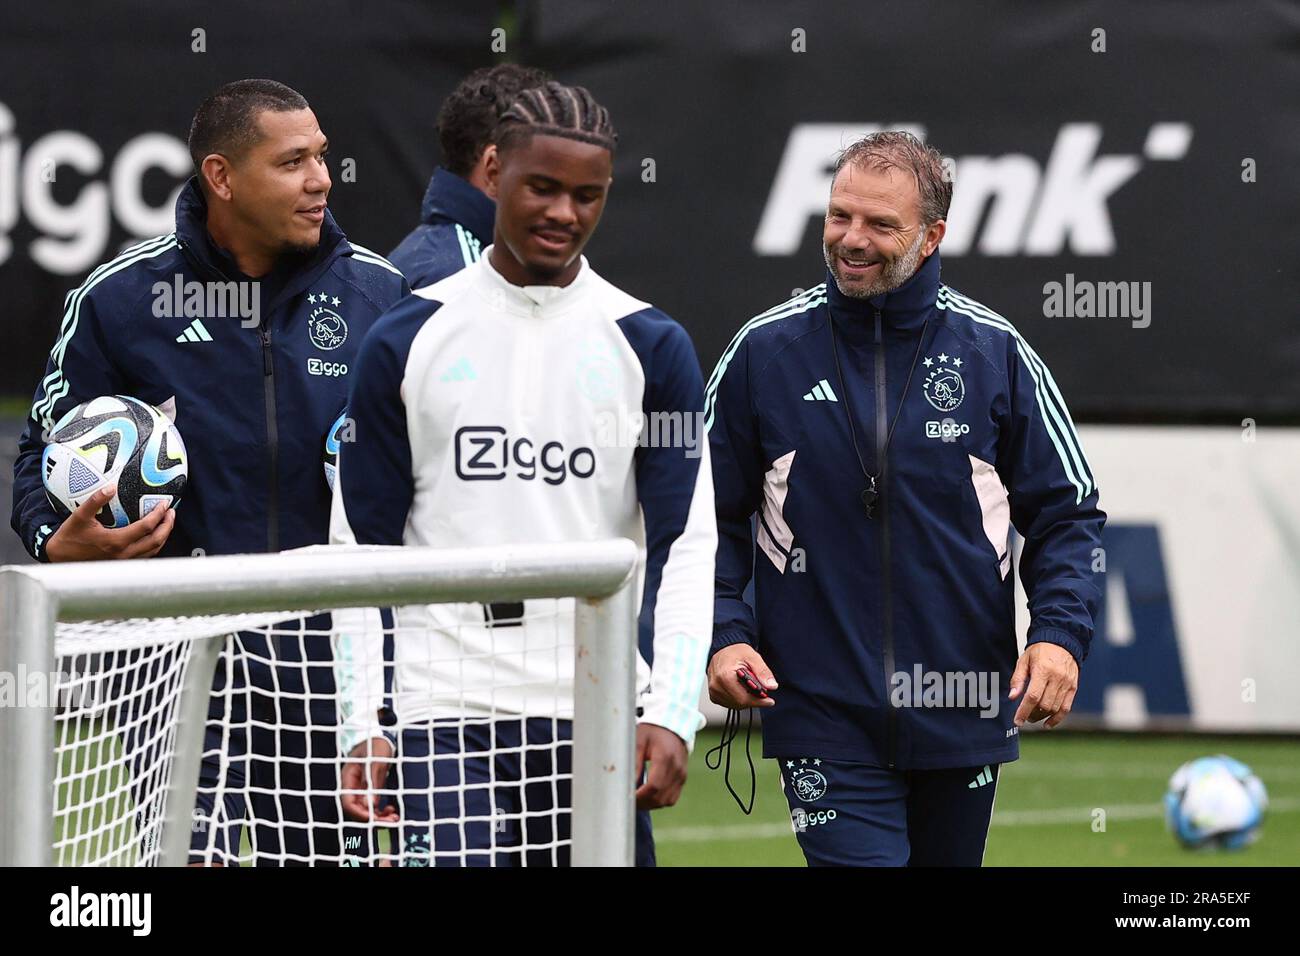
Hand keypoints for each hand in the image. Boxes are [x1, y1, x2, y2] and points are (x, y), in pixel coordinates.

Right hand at [44, 485, 174, 561]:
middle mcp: (123, 554)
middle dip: (168, 526)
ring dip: (163, 536)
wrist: (59, 559)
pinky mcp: (122, 565)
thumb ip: (95, 501)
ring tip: (167, 522)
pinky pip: (145, 556)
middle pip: (156, 541)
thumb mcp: (79, 517)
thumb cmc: (69, 538)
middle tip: (171, 512)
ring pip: (153, 550)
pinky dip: (154, 545)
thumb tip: (111, 486)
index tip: (164, 504)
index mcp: (115, 542)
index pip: (146, 528)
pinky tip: (153, 535)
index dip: (158, 515)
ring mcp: (124, 562)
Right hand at [340, 736, 397, 821]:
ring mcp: (360, 790)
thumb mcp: (376, 760)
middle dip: (373, 819)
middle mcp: (352, 788)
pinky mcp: (369, 791)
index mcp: (348, 779)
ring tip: (395, 817)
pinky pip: (372, 807)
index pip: (348, 803)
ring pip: (366, 811)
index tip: (375, 818)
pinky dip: (381, 811)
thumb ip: (372, 781)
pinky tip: (392, 810)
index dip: (360, 814)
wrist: (378, 738)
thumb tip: (371, 805)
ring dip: (379, 818)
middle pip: (357, 811)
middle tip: (391, 821)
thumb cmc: (375, 744)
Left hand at [635, 723, 687, 809]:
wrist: (671, 726)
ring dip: (650, 804)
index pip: (654, 786)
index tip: (627, 797)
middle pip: (660, 797)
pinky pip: (671, 798)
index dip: (640, 796)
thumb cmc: (651, 732)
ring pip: (666, 801)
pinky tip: (647, 796)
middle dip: (642, 803)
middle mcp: (677, 768)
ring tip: (636, 799)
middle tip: (628, 800)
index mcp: (665, 757)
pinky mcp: (682, 779)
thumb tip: (627, 786)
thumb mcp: (638, 742)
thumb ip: (633, 765)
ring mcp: (682, 775)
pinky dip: (659, 801)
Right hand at [707, 644, 777, 708]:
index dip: (758, 701)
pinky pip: (729, 703)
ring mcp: (713, 691)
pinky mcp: (714, 695)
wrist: (722, 649)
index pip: (743, 698)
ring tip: (750, 688)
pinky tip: (742, 690)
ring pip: (735, 705)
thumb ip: (763, 671)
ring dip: (746, 700)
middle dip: (753, 699)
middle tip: (761, 691)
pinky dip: (738, 700)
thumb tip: (771, 685)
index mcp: (725, 676)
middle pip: (739, 703)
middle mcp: (716, 685)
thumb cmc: (735, 652)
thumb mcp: (752, 657)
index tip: (769, 701)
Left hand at [1008, 643, 1078, 729]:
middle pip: (1044, 704)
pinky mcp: (1073, 688)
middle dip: (1032, 715)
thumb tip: (1012, 697)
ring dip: (1043, 717)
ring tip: (1033, 717)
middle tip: (1024, 717)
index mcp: (1043, 670)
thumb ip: (1018, 679)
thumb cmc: (1040, 651)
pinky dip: (1057, 718)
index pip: (1033, 696)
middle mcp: (1057, 678)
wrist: (1062, 641)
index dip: (1024, 711)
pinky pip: (1066, 708)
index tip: (1017, 721)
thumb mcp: (1024, 660)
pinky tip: (1048, 723)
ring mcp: (1066, 684)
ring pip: (1055, 708)